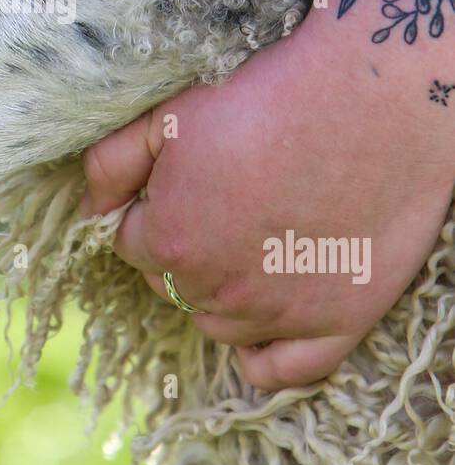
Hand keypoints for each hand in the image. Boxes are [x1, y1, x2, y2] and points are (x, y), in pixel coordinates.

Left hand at [80, 12, 453, 389]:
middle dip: (182, 248)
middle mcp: (219, 289)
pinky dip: (266, 354)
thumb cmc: (270, 96)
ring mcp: (280, 312)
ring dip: (219, 292)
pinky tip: (263, 322)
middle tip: (222, 199)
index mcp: (170, 241)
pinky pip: (287, 369)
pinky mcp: (340, 321)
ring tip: (248, 240)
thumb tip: (90, 208)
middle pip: (173, 284)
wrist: (373, 95)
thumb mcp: (170, 115)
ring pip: (220, 323)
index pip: (133, 244)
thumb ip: (112, 165)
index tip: (182, 181)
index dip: (152, 209)